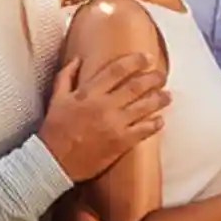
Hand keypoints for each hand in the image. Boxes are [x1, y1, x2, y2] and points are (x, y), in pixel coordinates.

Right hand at [39, 54, 170, 181]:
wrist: (53, 162)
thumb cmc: (54, 130)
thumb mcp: (56, 99)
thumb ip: (66, 76)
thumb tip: (77, 59)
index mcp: (89, 93)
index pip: (117, 70)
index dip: (135, 61)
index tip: (146, 57)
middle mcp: (105, 106)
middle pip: (136, 86)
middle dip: (153, 78)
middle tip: (162, 75)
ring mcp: (115, 124)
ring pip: (145, 106)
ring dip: (160, 99)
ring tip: (168, 95)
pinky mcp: (121, 143)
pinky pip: (144, 130)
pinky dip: (155, 124)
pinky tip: (161, 120)